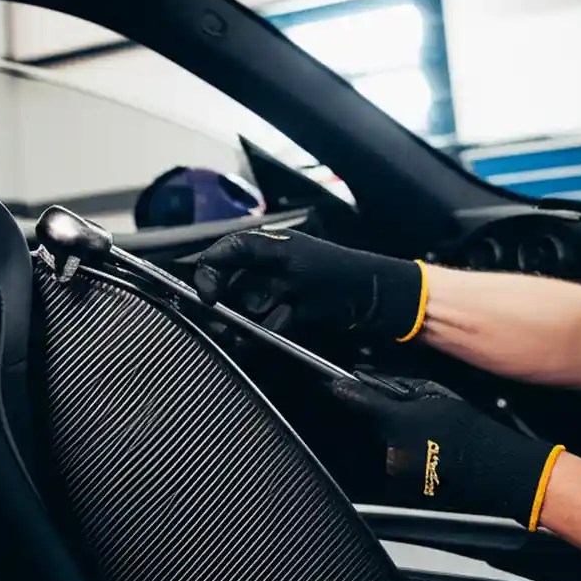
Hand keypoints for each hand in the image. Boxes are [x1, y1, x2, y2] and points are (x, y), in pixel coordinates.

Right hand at [192, 230, 426, 341]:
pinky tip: (279, 328)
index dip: (206, 276)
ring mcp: (274, 295)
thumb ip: (244, 249)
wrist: (374, 301)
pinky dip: (266, 333)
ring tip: (266, 321)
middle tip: (230, 318)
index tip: (207, 298)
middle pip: (225, 290)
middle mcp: (263, 270)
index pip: (217, 258)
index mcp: (261, 247)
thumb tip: (208, 262)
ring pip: (241, 314)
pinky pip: (261, 330)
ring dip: (247, 323)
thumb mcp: (286, 253)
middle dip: (225, 307)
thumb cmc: (334, 271)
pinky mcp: (285, 319)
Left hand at [330, 373, 564, 528]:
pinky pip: (400, 467)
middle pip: (376, 427)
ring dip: (401, 443)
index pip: (359, 402)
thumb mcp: (437, 397)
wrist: (497, 470)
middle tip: (420, 422)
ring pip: (388, 448)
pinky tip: (434, 458)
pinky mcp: (405, 488)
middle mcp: (392, 448)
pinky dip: (411, 460)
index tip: (335, 385)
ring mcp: (398, 471)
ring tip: (433, 443)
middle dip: (389, 421)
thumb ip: (401, 391)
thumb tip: (373, 383)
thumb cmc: (473, 431)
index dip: (345, 391)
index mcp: (397, 422)